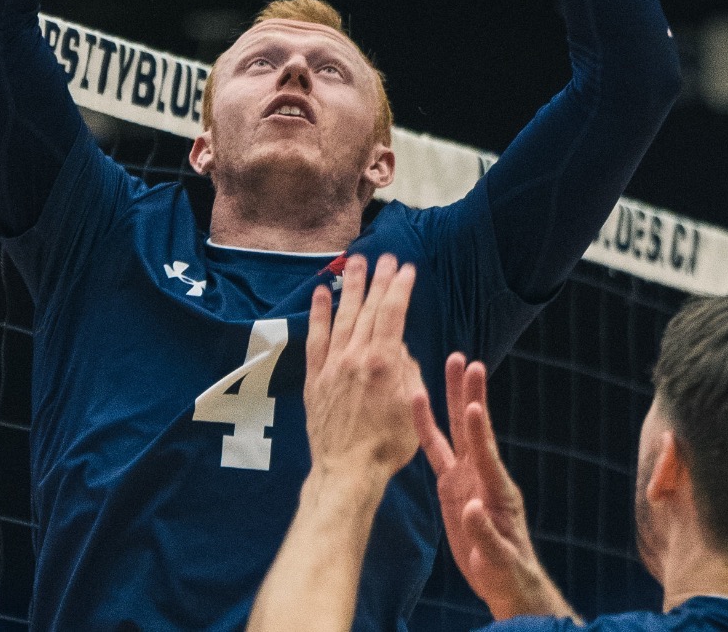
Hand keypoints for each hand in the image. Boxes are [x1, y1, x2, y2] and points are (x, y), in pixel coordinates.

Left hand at [304, 254, 425, 483]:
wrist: (347, 470)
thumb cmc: (388, 445)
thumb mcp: (413, 407)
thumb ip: (409, 372)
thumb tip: (401, 349)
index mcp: (384, 363)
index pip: (393, 314)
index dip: (400, 288)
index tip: (406, 268)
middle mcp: (356, 357)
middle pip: (369, 309)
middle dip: (378, 280)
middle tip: (385, 256)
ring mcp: (332, 366)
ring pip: (342, 317)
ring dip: (350, 287)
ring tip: (355, 262)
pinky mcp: (315, 378)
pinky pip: (315, 339)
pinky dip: (317, 315)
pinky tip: (319, 294)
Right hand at [414, 354, 577, 621]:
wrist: (503, 579)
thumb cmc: (507, 571)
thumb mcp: (497, 558)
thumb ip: (484, 534)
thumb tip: (470, 508)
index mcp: (496, 492)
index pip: (487, 456)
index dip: (481, 432)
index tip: (476, 406)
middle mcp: (481, 476)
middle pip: (472, 429)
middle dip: (469, 395)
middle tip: (466, 361)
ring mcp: (466, 477)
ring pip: (455, 431)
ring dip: (453, 398)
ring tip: (450, 364)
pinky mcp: (451, 485)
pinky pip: (436, 449)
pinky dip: (426, 425)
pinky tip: (416, 400)